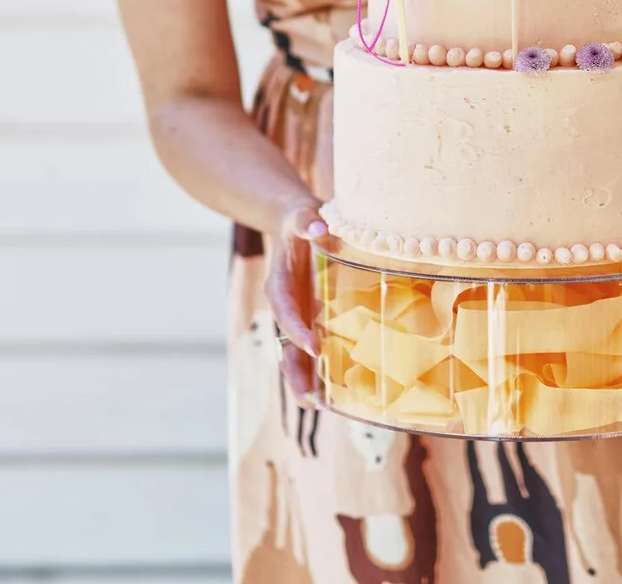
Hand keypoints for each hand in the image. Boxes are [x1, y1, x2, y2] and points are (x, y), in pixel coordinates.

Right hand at [263, 200, 326, 407]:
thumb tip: (317, 230)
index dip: (296, 329)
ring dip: (306, 381)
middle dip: (295, 373)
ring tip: (321, 406)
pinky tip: (341, 390)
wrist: (302, 224)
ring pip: (297, 356)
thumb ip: (307, 221)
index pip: (284, 309)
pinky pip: (314, 349)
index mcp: (280, 283)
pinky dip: (322, 369)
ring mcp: (299, 317)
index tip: (313, 346)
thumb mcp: (303, 215)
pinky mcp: (313, 321)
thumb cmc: (303, 220)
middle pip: (285, 345)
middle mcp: (287, 306)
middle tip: (312, 399)